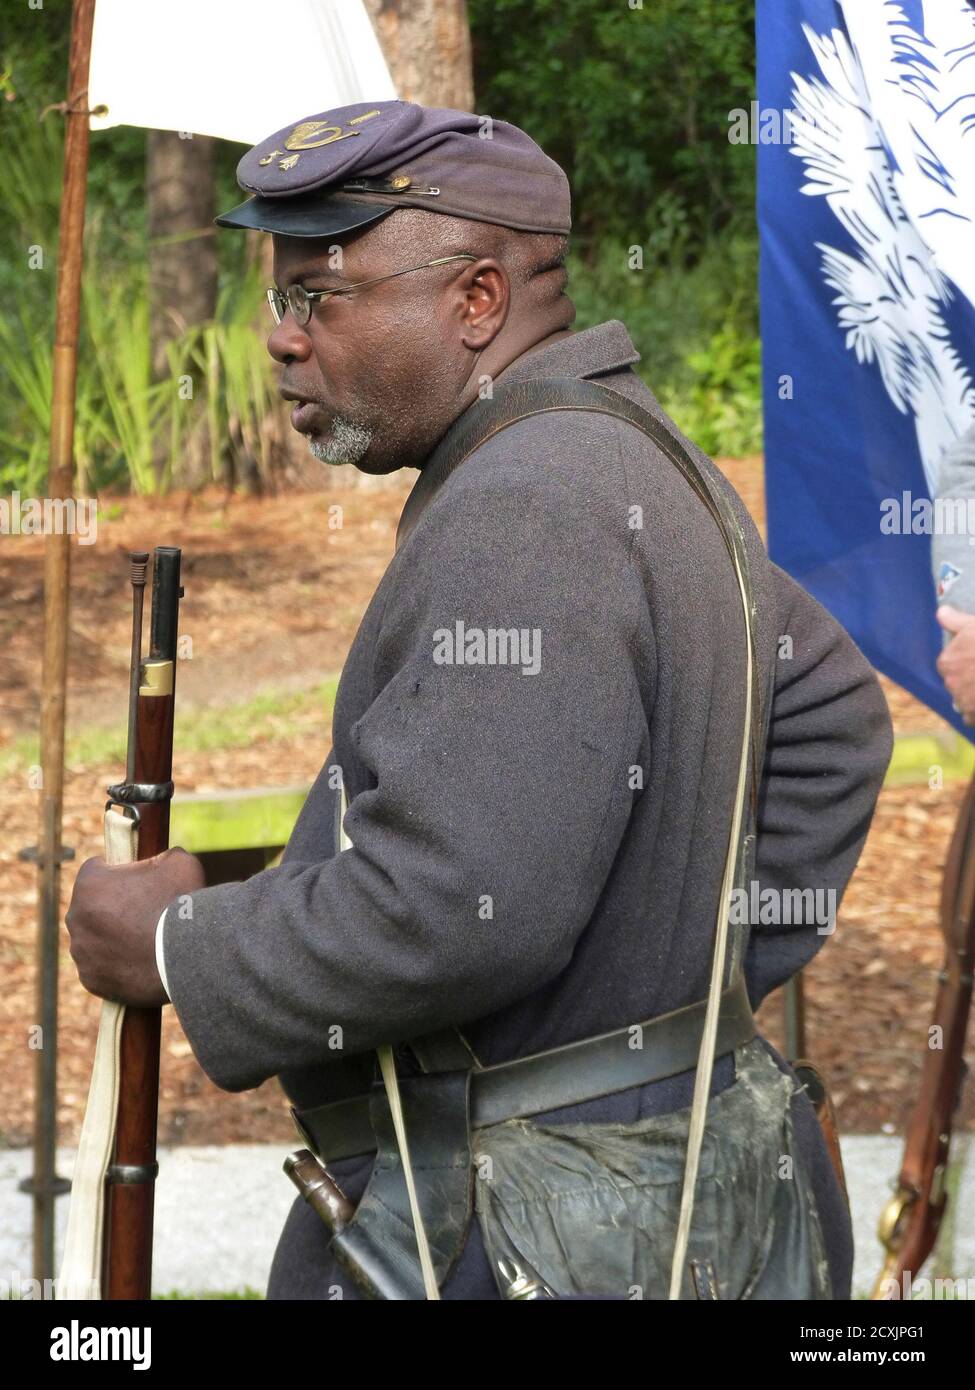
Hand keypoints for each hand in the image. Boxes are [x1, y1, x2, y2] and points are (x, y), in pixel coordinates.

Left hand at [66, 847, 205, 1006]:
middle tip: (143, 912)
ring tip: (144, 940)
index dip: (118, 872)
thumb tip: (160, 861)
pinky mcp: (90, 979)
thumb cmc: (181, 903)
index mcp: (89, 884)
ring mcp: (81, 952)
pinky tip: (139, 961)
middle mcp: (76, 918)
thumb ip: (160, 856)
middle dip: (111, 906)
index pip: (95, 868)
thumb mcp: (177, 862)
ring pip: (93, 938)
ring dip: (111, 936)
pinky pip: (99, 967)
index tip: (137, 881)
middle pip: (90, 906)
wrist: (188, 955)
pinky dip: (115, 964)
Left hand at [937, 605, 974, 723]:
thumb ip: (954, 620)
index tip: (974, 660)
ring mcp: (964, 701)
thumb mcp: (973, 625)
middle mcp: (951, 684)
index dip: (962, 663)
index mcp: (946, 662)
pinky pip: (971, 719)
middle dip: (967, 681)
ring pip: (963, 702)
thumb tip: (941, 612)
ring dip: (971, 698)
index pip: (947, 665)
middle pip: (956, 684)